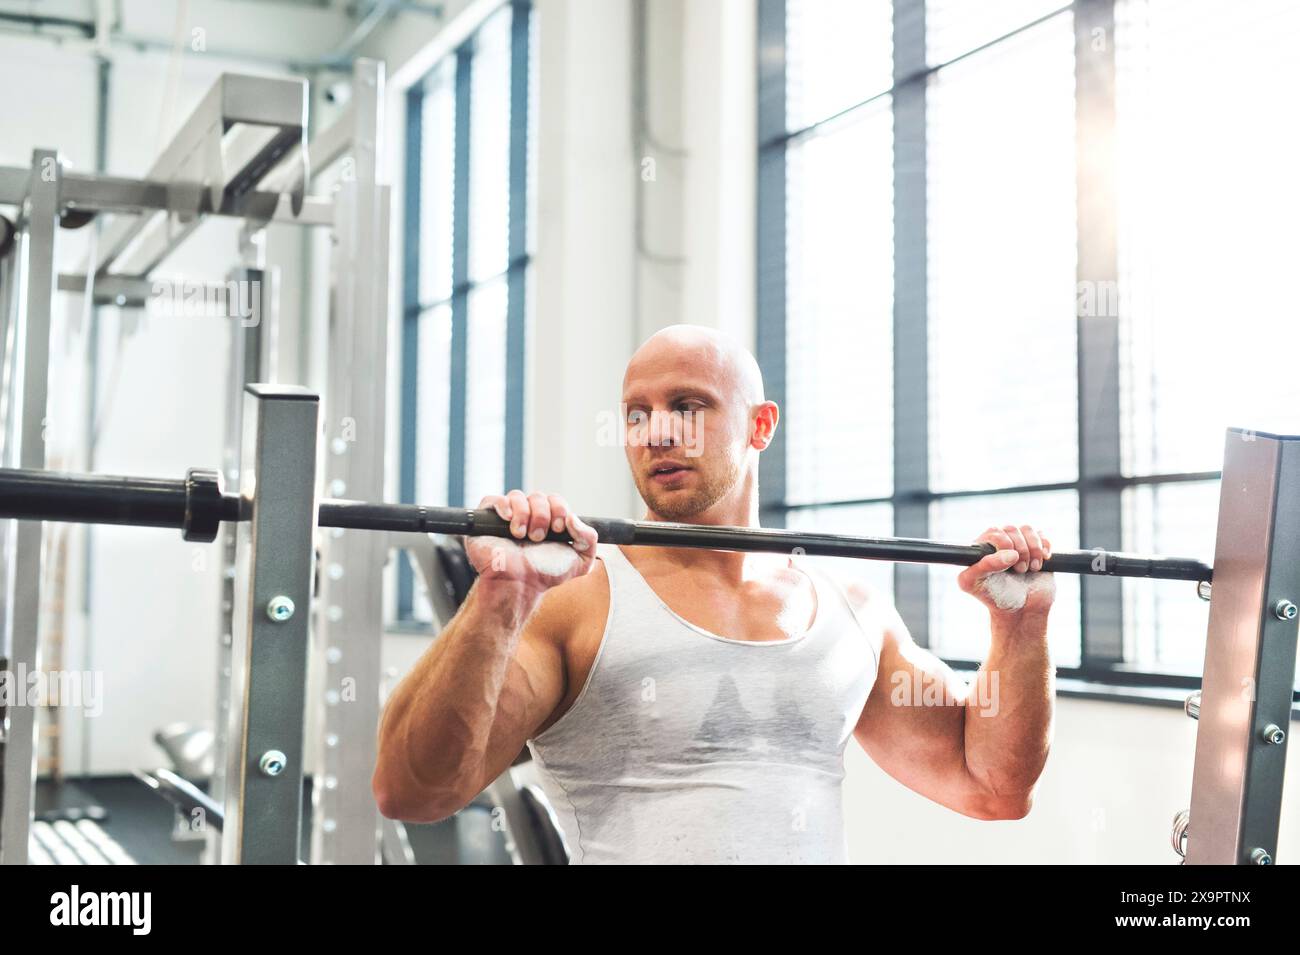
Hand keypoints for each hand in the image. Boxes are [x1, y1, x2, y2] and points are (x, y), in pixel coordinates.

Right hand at [466, 490, 598, 593]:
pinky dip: (503, 506)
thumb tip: (574, 518)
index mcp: (548, 520)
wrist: (518, 586)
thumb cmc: (545, 575)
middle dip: (542, 516)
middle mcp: (528, 515)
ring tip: (521, 536)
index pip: (555, 500)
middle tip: (538, 538)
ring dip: (524, 514)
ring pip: (517, 496)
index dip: (559, 510)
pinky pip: (493, 500)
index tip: (558, 529)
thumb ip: (589, 539)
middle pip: (538, 496)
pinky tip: (509, 522)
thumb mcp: (580, 561)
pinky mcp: (486, 521)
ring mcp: (507, 517)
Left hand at [957, 524, 1055, 615]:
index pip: (993, 532)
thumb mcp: (975, 584)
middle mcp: (1000, 545)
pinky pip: (1042, 536)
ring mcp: (1019, 546)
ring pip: (1027, 530)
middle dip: (1019, 551)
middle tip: (1020, 570)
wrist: (1023, 612)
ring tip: (1031, 568)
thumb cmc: (996, 599)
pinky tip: (1042, 561)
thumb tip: (1009, 553)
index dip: (1003, 544)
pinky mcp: (1037, 551)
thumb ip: (983, 566)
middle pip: (1012, 529)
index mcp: (982, 549)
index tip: (1007, 564)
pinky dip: (1044, 547)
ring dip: (1032, 549)